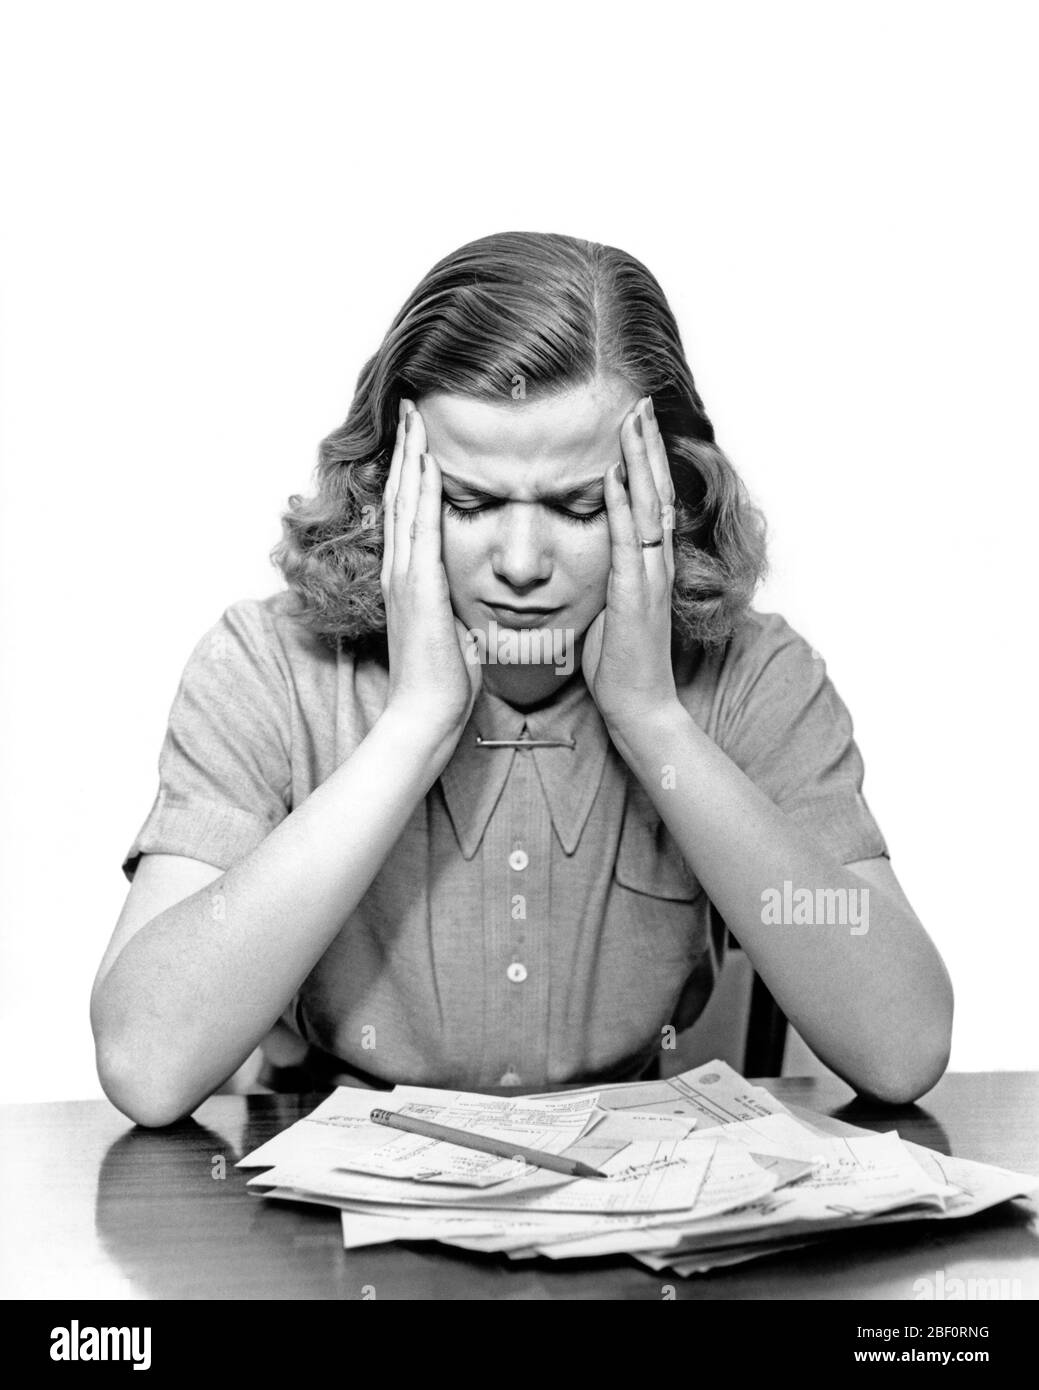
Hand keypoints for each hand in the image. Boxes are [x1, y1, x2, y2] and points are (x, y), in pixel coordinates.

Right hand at [381, 400, 481, 741]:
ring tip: (413, 414)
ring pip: (405, 501)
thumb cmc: (445, 681)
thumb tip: (469, 596)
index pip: (411, 512)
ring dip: (409, 455)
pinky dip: (421, 491)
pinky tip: (425, 459)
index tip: (420, 436)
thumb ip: (456, 604)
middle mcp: (402, 570)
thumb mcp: (454, 630)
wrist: (427, 715)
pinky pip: (420, 527)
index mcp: (412, 579)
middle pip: (401, 494)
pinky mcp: (416, 587)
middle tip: (409, 406)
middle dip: (406, 449)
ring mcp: (405, 576)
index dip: (413, 471)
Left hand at [581, 396, 679, 731]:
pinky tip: (614, 476)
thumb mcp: (609, 607)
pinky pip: (630, 541)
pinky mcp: (636, 594)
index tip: (632, 422)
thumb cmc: (619, 663)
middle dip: (647, 444)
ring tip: (634, 420)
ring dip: (640, 460)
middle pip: (657, 490)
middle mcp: (656, 563)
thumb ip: (606, 576)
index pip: (649, 500)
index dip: (643, 460)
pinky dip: (623, 505)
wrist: (637, 705)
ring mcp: (651, 576)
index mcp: (648, 564)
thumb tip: (588, 557)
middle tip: (640, 401)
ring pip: (650, 506)